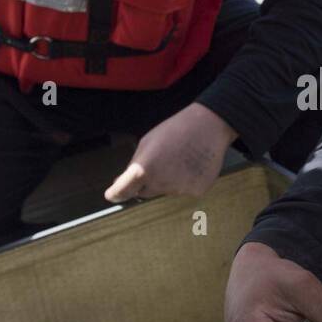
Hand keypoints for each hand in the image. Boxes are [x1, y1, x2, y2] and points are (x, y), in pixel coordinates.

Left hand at [104, 102, 236, 201]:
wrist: (209, 126)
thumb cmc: (175, 130)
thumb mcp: (147, 142)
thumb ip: (134, 164)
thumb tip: (121, 182)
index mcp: (143, 169)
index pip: (123, 191)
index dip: (116, 194)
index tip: (112, 195)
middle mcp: (160, 184)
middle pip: (146, 192)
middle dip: (148, 182)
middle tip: (162, 161)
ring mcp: (179, 190)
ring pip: (167, 191)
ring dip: (170, 180)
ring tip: (181, 158)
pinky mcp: (196, 191)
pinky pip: (185, 190)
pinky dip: (187, 181)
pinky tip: (193, 164)